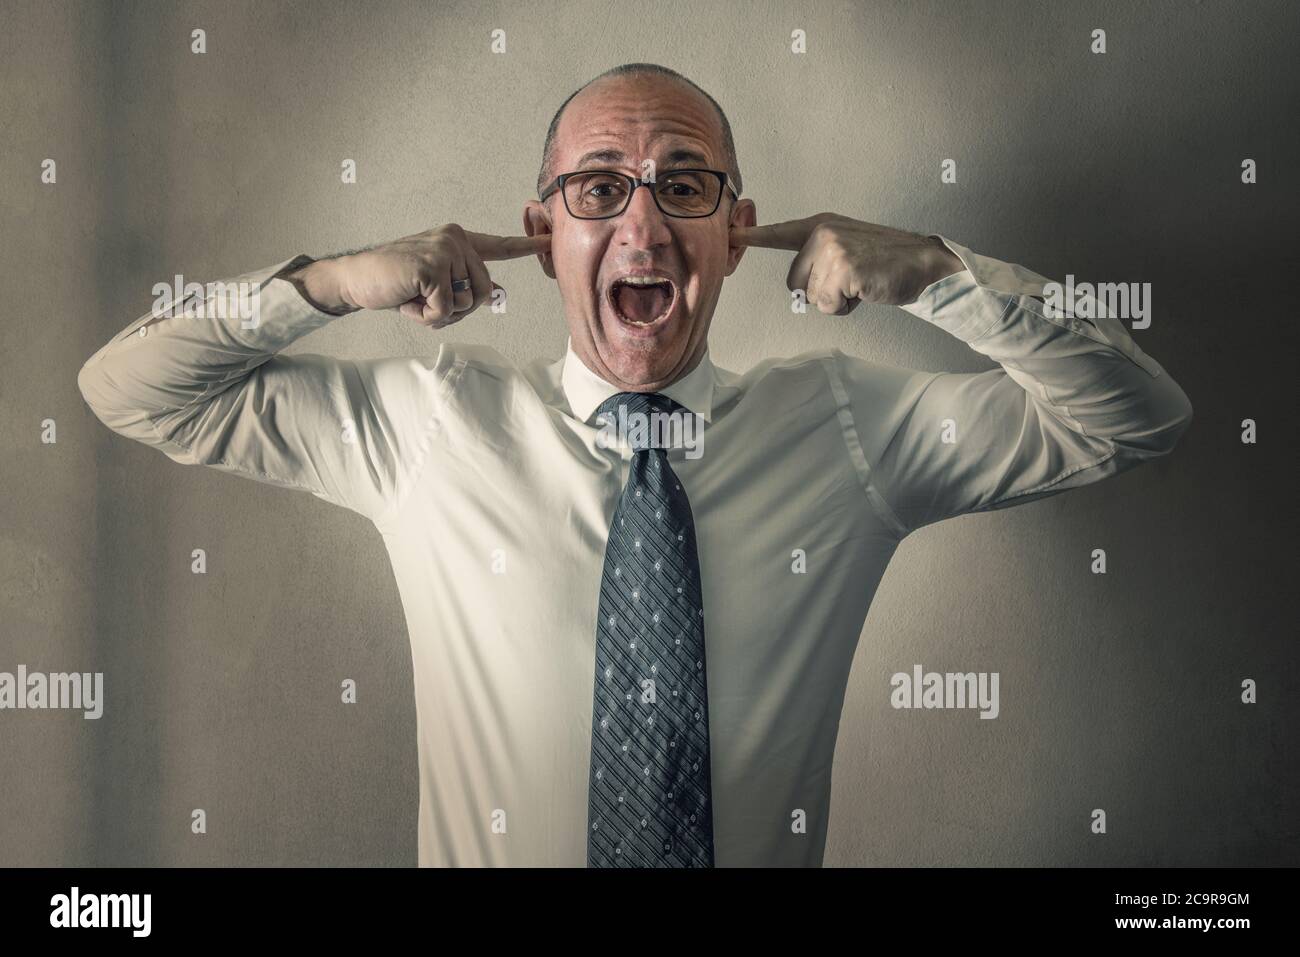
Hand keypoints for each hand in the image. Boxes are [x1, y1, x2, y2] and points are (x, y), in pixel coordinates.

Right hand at [286, 224, 549, 327]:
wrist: (356, 279)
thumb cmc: (396, 283)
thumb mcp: (435, 285)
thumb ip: (464, 287)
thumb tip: (496, 293)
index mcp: (458, 240)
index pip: (498, 245)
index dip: (527, 246)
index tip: (553, 239)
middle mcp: (455, 238)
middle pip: (484, 292)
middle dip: (457, 309)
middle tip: (425, 301)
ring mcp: (444, 249)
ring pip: (467, 303)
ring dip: (440, 314)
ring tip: (415, 298)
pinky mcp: (432, 266)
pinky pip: (446, 310)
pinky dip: (426, 317)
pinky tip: (408, 302)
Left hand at [730, 213, 961, 313]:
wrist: (922, 264)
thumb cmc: (884, 263)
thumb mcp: (847, 249)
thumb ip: (819, 260)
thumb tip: (798, 288)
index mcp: (821, 226)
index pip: (781, 233)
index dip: (754, 236)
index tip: (730, 234)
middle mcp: (823, 233)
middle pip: (794, 282)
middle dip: (821, 291)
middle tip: (851, 280)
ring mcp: (833, 249)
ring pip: (812, 297)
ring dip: (835, 301)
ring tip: (860, 284)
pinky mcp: (843, 269)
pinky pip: (827, 305)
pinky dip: (845, 307)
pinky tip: (865, 290)